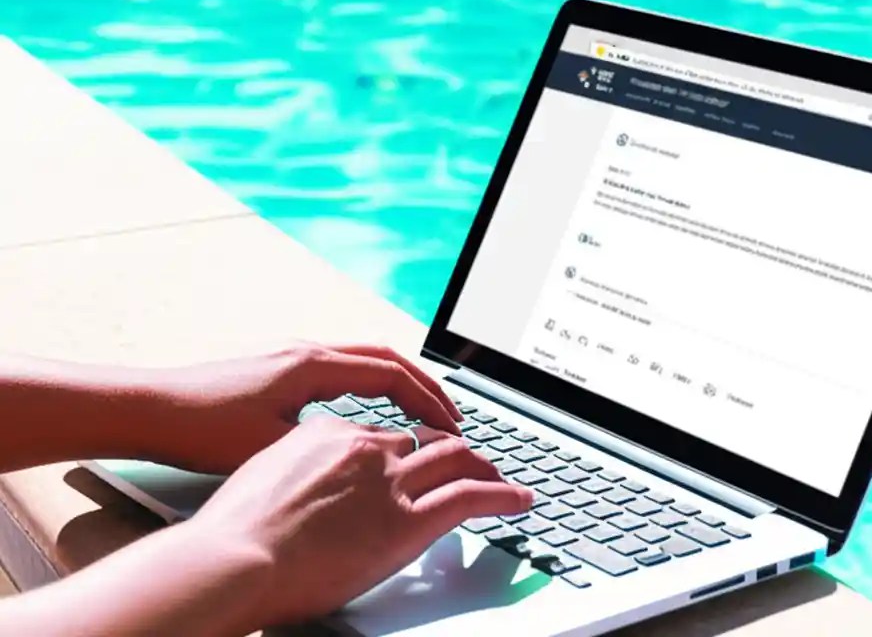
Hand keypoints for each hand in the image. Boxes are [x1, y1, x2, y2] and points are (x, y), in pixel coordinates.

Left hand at [140, 343, 461, 473]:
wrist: (150, 409)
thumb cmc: (203, 428)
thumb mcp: (275, 446)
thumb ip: (331, 444)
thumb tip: (378, 449)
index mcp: (313, 365)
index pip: (391, 375)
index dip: (428, 401)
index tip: (451, 425)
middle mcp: (308, 351)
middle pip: (386, 358)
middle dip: (425, 387)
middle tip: (452, 416)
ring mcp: (293, 356)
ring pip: (365, 359)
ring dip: (400, 383)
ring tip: (423, 412)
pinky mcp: (280, 368)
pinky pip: (344, 368)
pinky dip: (373, 385)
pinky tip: (373, 410)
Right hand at [187, 415, 533, 628]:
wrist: (232, 557)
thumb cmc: (233, 533)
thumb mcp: (260, 479)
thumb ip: (296, 475)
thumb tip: (304, 489)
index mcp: (329, 433)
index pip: (385, 435)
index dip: (408, 448)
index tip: (418, 458)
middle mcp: (366, 448)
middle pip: (427, 440)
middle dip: (456, 449)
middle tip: (472, 461)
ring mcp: (389, 481)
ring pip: (456, 459)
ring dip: (485, 467)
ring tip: (502, 478)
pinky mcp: (407, 520)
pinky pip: (470, 497)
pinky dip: (503, 494)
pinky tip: (520, 499)